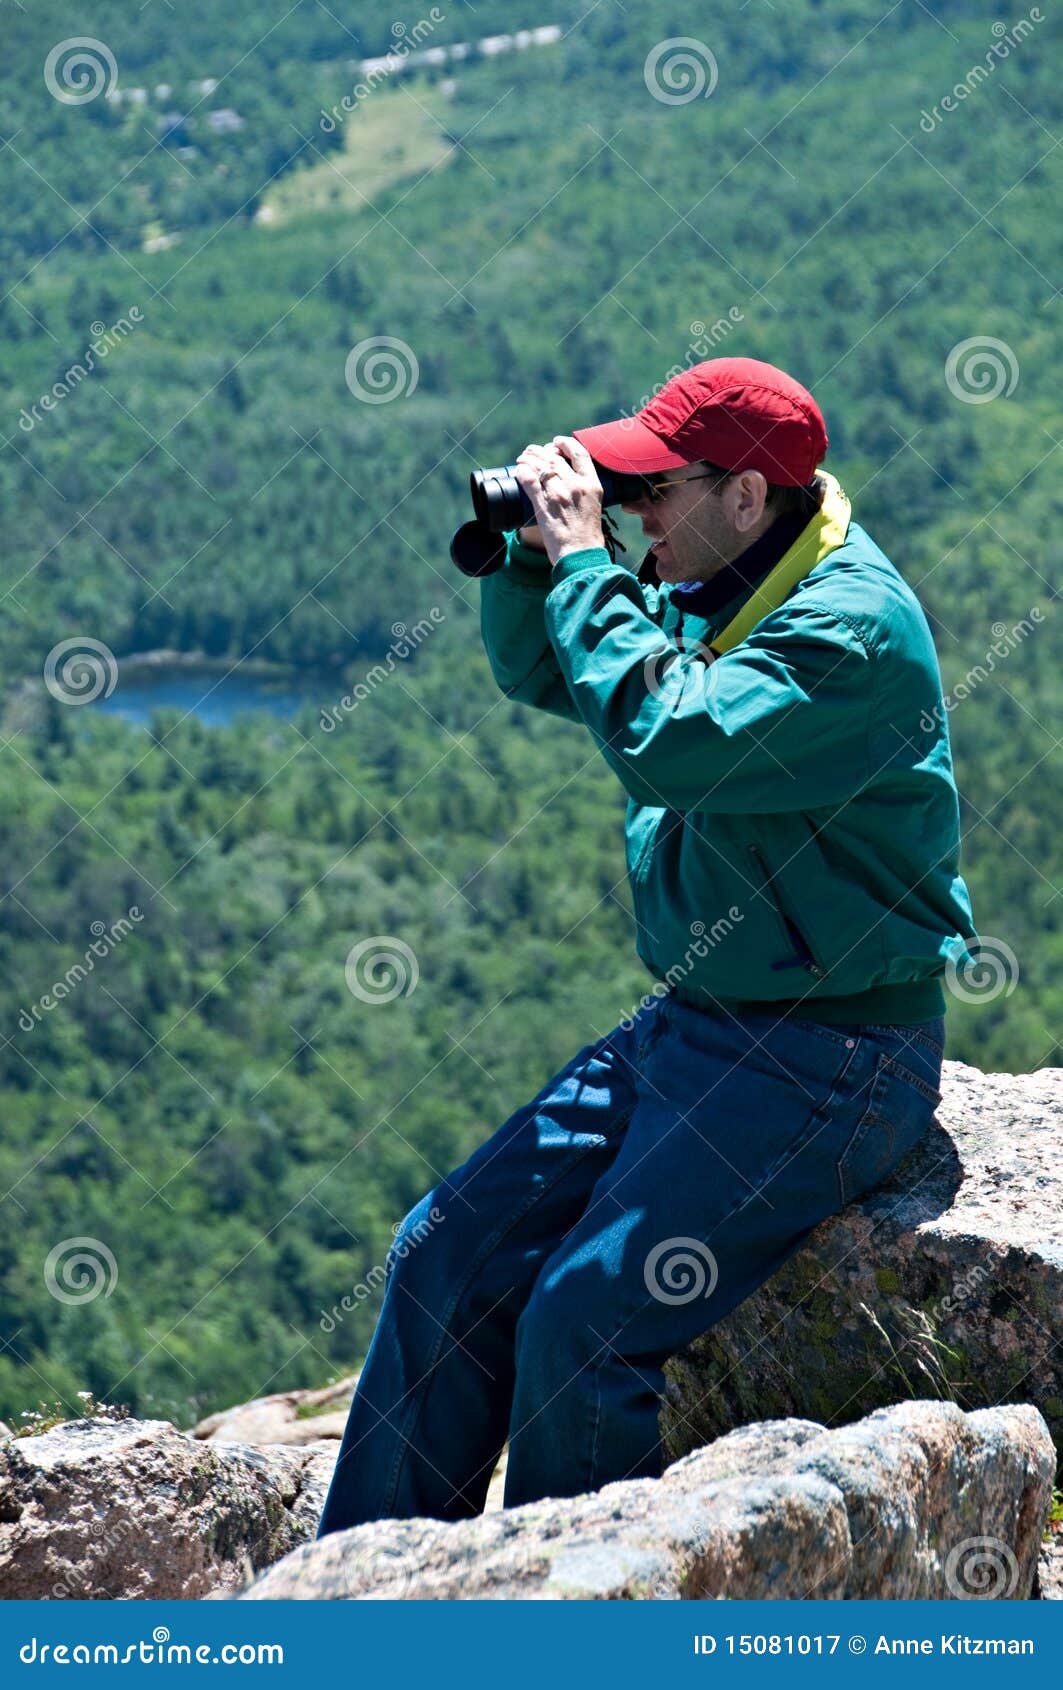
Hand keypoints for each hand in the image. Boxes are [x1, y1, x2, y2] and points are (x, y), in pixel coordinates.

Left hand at [513, 436, 606, 566]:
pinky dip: (522, 472)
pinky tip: (519, 470)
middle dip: (540, 451)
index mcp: (592, 484)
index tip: (556, 442)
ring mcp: (559, 494)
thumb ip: (584, 492)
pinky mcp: (543, 505)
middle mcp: (576, 485)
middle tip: (532, 451)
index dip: (566, 443)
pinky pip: (529, 480)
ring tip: (522, 458)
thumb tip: (569, 482)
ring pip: (540, 465)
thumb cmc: (587, 536)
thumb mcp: (594, 506)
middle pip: (555, 458)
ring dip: (528, 458)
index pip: (579, 453)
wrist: (581, 554)